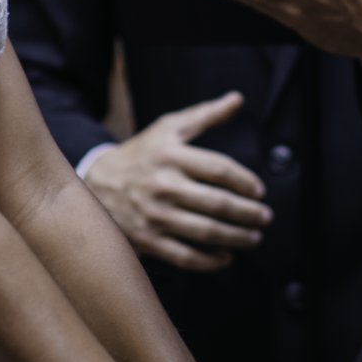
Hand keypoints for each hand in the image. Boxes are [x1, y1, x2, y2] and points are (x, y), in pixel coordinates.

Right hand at [82, 92, 270, 272]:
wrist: (96, 183)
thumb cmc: (141, 153)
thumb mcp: (168, 128)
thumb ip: (205, 115)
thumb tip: (237, 99)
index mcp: (171, 155)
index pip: (220, 169)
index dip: (245, 182)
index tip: (259, 191)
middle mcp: (163, 185)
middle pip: (217, 203)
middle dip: (248, 213)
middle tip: (265, 217)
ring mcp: (155, 215)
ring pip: (206, 232)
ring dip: (237, 237)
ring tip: (254, 237)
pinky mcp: (147, 239)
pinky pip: (185, 256)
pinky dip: (210, 262)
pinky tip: (226, 258)